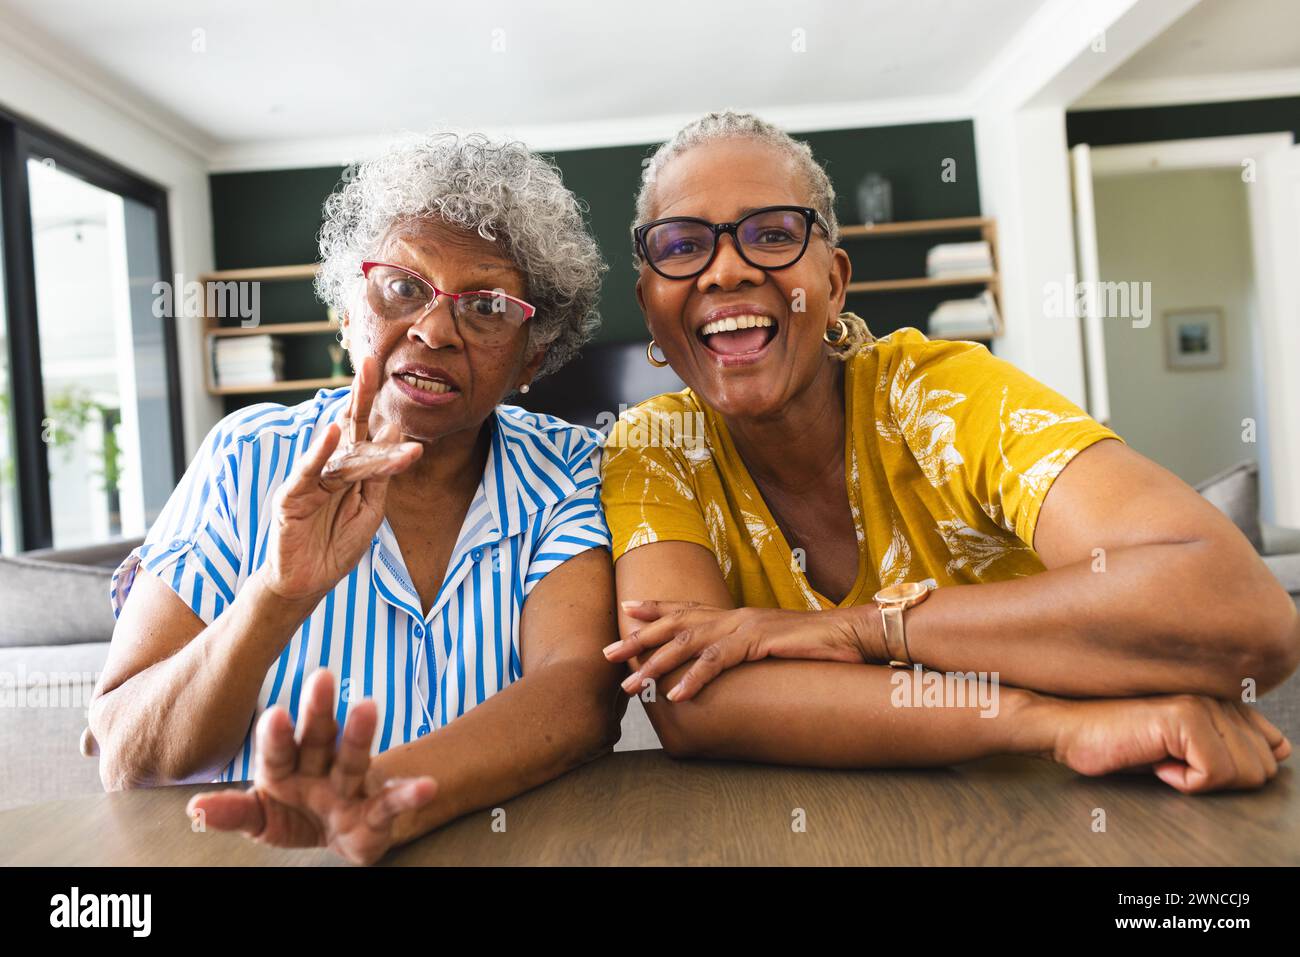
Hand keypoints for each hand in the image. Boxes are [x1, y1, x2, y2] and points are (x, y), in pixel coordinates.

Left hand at [186, 669, 436, 864]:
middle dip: (318, 711)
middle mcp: (319, 768)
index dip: (275, 734)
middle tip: (320, 676)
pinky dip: (410, 794)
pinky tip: (426, 785)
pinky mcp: (377, 810)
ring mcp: (350, 785)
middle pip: (317, 738)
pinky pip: (393, 801)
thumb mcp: (259, 818)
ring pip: (354, 758)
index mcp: (285, 768)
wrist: (342, 831)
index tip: (273, 712)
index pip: (277, 749)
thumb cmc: (294, 815)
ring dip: (361, 733)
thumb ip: (232, 811)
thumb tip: (194, 808)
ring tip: (369, 706)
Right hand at [262, 356, 421, 602]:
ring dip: (354, 422)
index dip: (377, 408)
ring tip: (363, 387)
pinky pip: (308, 471)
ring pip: (339, 450)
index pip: (365, 434)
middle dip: (360, 395)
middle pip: (347, 427)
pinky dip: (320, 451)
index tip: (393, 377)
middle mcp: (328, 469)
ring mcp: (309, 480)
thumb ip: (380, 474)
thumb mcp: (371, 509)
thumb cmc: (337, 545)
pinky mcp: (292, 497)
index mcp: (349, 470)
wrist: (308, 582)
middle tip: (373, 362)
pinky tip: (333, 431)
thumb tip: (396, 433)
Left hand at [606, 599, 866, 701]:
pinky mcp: (757, 642)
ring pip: (687, 642)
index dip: (656, 608)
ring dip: (655, 663)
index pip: (687, 607)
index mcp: (735, 615)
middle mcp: (733, 616)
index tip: (627, 609)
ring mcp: (743, 627)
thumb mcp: (772, 646)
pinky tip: (676, 694)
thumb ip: (748, 651)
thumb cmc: (814, 645)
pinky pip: (718, 661)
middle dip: (638, 639)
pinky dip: (694, 678)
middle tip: (607, 653)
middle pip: (675, 624)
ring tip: (630, 682)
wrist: (849, 633)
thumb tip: (730, 665)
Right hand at [1044, 693, 1290, 793]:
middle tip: (1174, 764)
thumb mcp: (1181, 749)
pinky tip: (1156, 762)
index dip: (1237, 771)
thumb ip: (1231, 745)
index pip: (1273, 746)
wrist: (1067, 729)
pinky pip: (1215, 773)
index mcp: (1220, 698)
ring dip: (1202, 781)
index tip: (1192, 766)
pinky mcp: (1184, 716)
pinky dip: (1185, 782)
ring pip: (1247, 772)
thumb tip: (1282, 749)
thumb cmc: (1117, 741)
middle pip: (1264, 766)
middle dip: (1222, 781)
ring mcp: (1202, 702)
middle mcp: (1217, 695)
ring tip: (1163, 760)